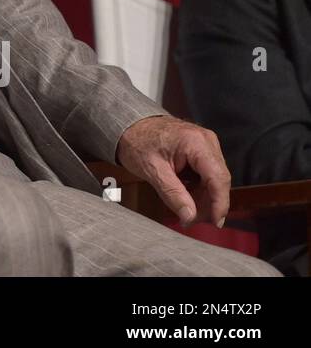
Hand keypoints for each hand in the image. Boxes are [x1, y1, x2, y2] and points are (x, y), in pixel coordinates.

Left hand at [115, 115, 230, 226]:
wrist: (128, 125)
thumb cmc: (136, 140)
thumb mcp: (152, 170)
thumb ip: (172, 194)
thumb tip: (190, 217)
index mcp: (196, 142)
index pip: (218, 178)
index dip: (219, 203)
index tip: (215, 222)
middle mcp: (206, 141)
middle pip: (218, 180)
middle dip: (208, 203)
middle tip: (190, 219)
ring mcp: (205, 144)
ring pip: (214, 180)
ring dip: (203, 198)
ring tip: (184, 210)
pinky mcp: (201, 150)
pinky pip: (207, 175)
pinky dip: (198, 188)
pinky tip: (185, 196)